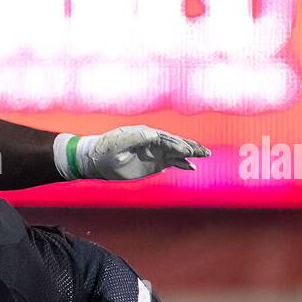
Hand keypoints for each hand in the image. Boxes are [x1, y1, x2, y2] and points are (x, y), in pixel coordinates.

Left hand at [72, 126, 209, 180]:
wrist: (96, 159)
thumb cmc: (106, 150)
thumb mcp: (118, 143)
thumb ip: (136, 138)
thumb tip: (154, 135)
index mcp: (145, 134)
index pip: (165, 139)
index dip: (175, 145)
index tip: (186, 151)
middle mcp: (153, 142)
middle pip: (175, 143)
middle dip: (190, 147)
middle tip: (205, 152)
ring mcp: (155, 152)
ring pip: (176, 152)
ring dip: (190, 154)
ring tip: (205, 155)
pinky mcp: (154, 163)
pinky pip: (171, 162)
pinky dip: (181, 164)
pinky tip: (191, 167)